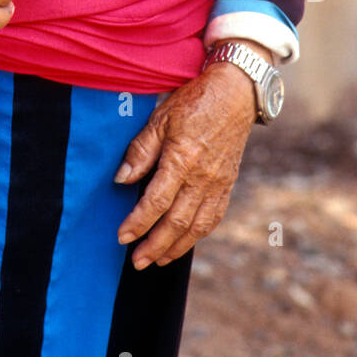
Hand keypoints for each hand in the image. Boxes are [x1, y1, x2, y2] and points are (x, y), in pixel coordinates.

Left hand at [114, 46, 267, 268]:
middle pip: (177, 222)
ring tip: (158, 260)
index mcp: (182, 159)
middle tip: (137, 262)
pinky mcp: (228, 184)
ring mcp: (218, 184)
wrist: (235, 94)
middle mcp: (202, 177)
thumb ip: (140, 150)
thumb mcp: (160, 118)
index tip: (122, 236)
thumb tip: (121, 179)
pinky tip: (184, 241)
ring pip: (197, 226)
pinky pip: (213, 217)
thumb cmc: (194, 102)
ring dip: (176, 247)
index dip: (138, 223)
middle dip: (155, 245)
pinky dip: (198, 234)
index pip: (156, 201)